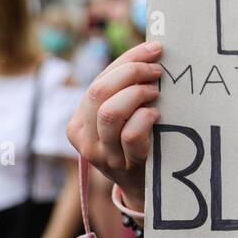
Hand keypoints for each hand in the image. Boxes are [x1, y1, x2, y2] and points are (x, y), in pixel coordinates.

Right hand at [66, 40, 162, 211]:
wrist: (143, 189)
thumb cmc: (137, 145)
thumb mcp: (122, 120)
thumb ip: (125, 92)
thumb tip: (151, 52)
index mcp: (79, 121)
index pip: (99, 79)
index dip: (127, 60)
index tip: (154, 48)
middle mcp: (83, 138)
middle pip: (99, 91)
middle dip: (132, 72)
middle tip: (158, 70)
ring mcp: (102, 154)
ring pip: (110, 112)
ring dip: (138, 94)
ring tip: (156, 93)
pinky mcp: (123, 166)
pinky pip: (130, 135)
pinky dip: (145, 118)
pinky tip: (156, 114)